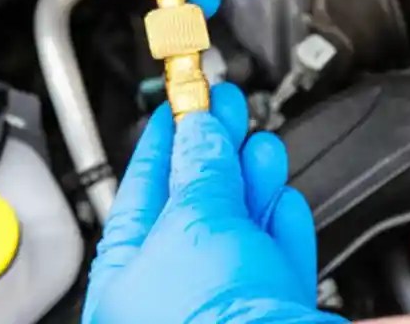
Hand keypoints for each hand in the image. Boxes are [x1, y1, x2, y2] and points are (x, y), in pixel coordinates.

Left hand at [83, 84, 344, 323]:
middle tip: (226, 109)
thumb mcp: (196, 221)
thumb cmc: (207, 319)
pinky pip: (275, 264)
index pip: (139, 194)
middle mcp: (170, 299)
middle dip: (216, 155)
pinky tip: (284, 198)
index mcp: (126, 281)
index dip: (160, 144)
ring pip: (241, 233)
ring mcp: (224, 310)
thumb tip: (200, 131)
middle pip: (195, 210)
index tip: (176, 107)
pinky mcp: (272, 315)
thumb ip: (200, 169)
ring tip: (259, 144)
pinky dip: (282, 227)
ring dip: (252, 182)